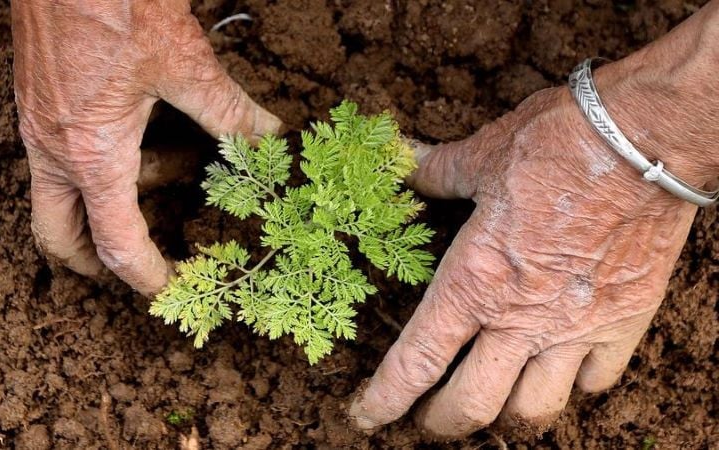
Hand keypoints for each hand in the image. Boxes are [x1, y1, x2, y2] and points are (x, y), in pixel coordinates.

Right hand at [12, 1, 280, 295]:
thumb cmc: (116, 4)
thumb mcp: (185, 65)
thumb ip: (229, 112)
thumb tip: (271, 141)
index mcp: (90, 156)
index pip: (116, 244)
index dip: (148, 275)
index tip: (173, 289)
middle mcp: (54, 150)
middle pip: (59, 236)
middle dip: (94, 261)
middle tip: (139, 264)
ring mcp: (39, 126)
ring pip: (60, 195)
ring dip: (111, 201)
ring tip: (173, 173)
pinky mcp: (39, 102)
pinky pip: (61, 157)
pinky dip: (101, 166)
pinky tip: (146, 138)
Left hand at [349, 3, 718, 438]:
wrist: (644, 138)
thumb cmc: (555, 144)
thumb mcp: (481, 155)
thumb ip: (436, 171)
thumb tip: (400, 157)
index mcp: (472, 282)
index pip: (417, 361)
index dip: (384, 399)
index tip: (365, 419)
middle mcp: (519, 318)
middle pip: (471, 407)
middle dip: (441, 422)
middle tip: (428, 419)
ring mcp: (574, 327)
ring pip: (534, 409)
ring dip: (506, 413)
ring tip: (494, 398)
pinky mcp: (624, 321)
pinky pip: (596, 381)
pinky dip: (575, 385)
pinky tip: (561, 367)